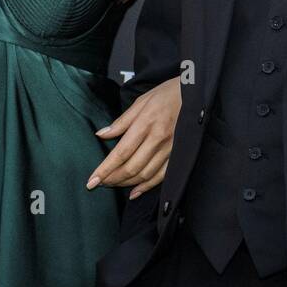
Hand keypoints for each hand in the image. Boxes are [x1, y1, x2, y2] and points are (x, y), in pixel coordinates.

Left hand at [87, 76, 180, 197]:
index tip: (92, 180)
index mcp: (145, 124)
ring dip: (127, 183)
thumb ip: (121, 121)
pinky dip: (147, 187)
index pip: (121, 153)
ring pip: (145, 175)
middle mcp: (158, 139)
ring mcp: (169, 149)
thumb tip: (102, 134)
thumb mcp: (141, 102)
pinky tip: (135, 191)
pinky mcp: (177, 155)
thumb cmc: (166, 95)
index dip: (105, 169)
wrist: (194, 95)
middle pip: (131, 168)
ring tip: (113, 184)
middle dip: (113, 179)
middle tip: (100, 183)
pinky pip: (161, 176)